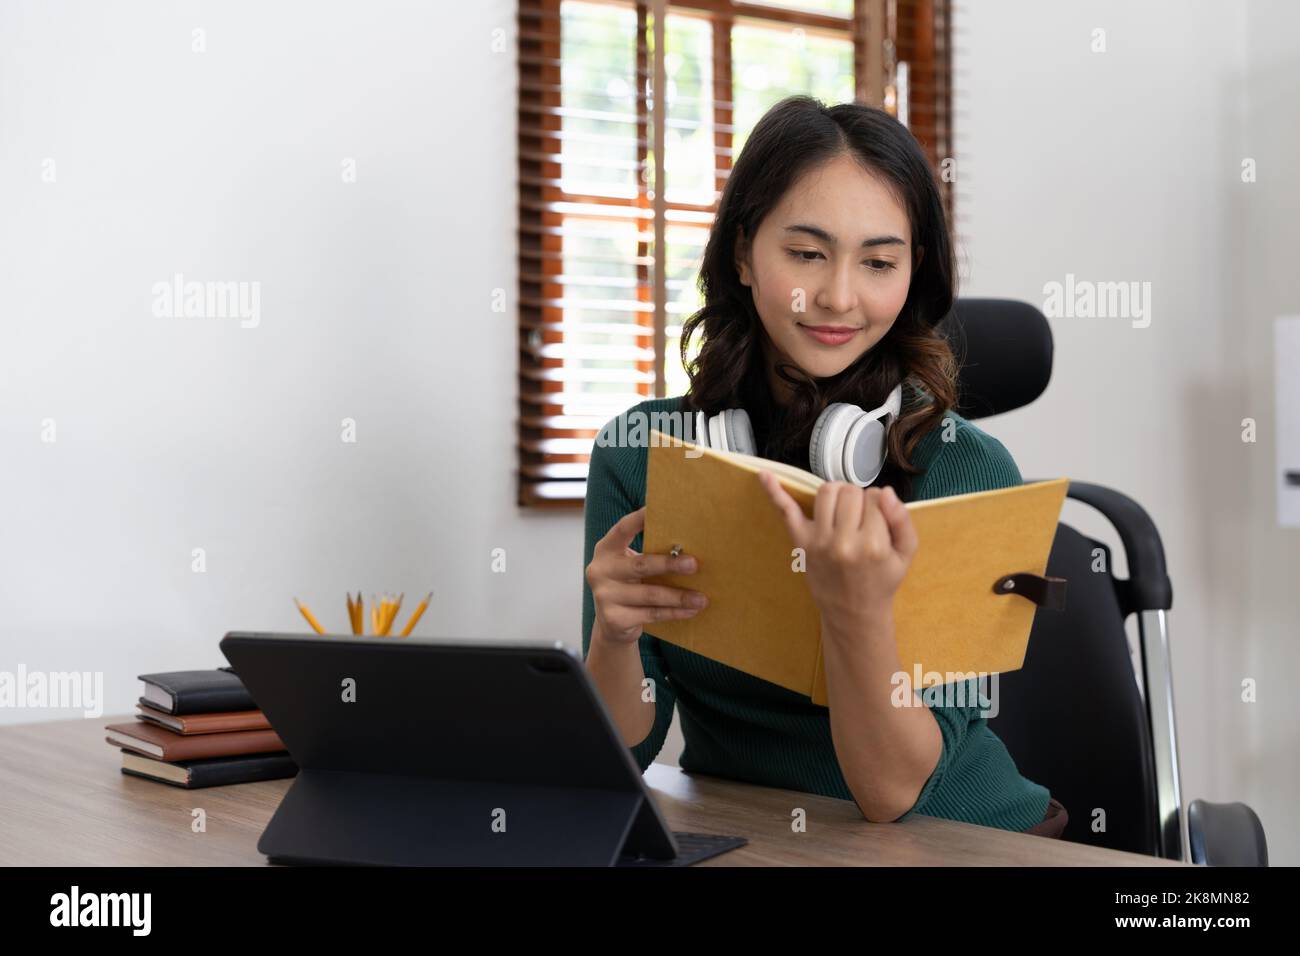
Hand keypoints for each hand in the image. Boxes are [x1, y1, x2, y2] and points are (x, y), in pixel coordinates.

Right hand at [586, 506, 708, 645]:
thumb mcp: (631, 566)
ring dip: (679, 596)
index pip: (623, 529)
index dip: (640, 518)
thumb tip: (689, 546)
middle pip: (640, 565)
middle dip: (670, 565)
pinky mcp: (614, 619)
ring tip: (702, 598)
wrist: (612, 625)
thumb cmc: (630, 586)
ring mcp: (604, 596)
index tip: (659, 508)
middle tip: (694, 564)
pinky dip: (674, 612)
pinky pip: (651, 614)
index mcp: (606, 549)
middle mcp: (600, 570)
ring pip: (650, 595)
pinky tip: (691, 610)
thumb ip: (648, 554)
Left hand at [757, 472, 917, 633]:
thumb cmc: (881, 580)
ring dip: (837, 493)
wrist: (853, 612)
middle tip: (861, 519)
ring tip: (843, 510)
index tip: (878, 520)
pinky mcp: (800, 542)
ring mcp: (819, 542)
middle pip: (850, 492)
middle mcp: (843, 542)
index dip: (879, 504)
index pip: (876, 497)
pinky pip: (785, 511)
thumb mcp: (905, 554)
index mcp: (873, 545)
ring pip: (826, 492)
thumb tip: (886, 492)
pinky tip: (764, 475)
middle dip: (858, 498)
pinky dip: (774, 492)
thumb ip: (902, 520)